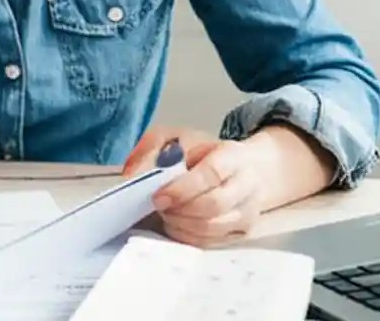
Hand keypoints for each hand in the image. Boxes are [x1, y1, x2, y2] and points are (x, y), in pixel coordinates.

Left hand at [122, 124, 336, 246]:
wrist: (247, 169)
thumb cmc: (205, 153)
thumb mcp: (177, 137)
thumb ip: (152, 149)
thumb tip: (131, 176)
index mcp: (233, 155)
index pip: (211, 174)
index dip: (182, 189)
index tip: (157, 198)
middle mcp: (247, 184)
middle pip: (214, 205)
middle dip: (179, 210)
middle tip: (158, 206)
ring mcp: (248, 211)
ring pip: (212, 228)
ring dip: (181, 225)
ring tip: (166, 214)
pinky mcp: (242, 231)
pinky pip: (212, 242)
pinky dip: (188, 236)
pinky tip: (177, 224)